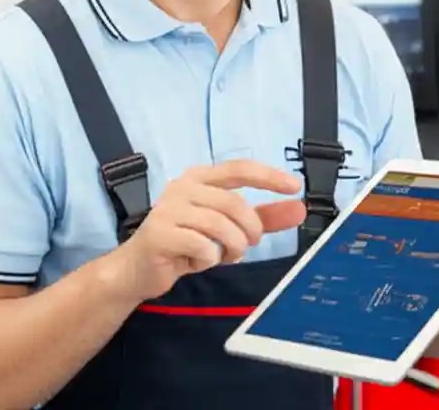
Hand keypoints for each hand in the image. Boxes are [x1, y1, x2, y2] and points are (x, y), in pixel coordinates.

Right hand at [107, 161, 305, 302]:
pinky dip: (210, 259)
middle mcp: (181, 187)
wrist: (139, 269)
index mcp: (199, 179)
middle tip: (248, 245)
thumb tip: (299, 209)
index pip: (238, 169)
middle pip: (233, 202)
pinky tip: (200, 261)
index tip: (295, 186)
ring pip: (220, 225)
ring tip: (224, 255)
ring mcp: (168, 209)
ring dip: (231, 247)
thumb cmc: (185, 244)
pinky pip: (202, 245)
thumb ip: (261, 218)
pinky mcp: (160, 233)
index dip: (268, 176)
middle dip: (250, 229)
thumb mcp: (227, 229)